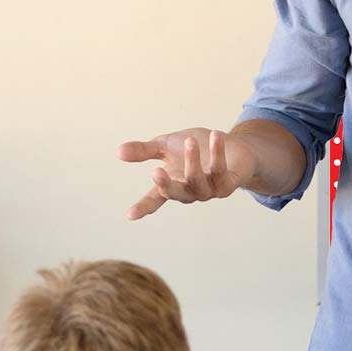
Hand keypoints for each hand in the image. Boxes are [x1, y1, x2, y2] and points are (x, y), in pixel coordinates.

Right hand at [119, 129, 255, 220]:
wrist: (233, 146)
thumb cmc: (197, 148)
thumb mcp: (166, 145)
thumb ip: (145, 150)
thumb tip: (118, 152)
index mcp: (173, 183)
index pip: (155, 198)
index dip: (143, 207)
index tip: (130, 215)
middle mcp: (191, 190)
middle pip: (177, 195)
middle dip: (166, 186)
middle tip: (155, 171)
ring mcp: (211, 189)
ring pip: (199, 182)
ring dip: (193, 162)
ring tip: (190, 142)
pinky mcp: (230, 182)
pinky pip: (222, 171)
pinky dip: (217, 153)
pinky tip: (215, 136)